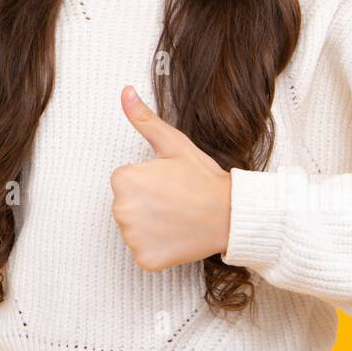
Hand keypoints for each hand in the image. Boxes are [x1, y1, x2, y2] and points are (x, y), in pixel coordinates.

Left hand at [110, 85, 232, 271]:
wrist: (230, 214)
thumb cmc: (202, 177)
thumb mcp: (172, 142)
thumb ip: (143, 118)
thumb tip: (124, 91)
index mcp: (122, 180)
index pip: (125, 181)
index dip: (148, 181)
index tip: (169, 183)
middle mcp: (120, 210)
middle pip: (127, 206)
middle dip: (146, 203)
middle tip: (175, 200)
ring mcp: (132, 238)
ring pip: (134, 230)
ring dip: (151, 226)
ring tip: (177, 217)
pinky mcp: (145, 259)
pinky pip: (144, 253)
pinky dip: (158, 248)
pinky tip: (176, 236)